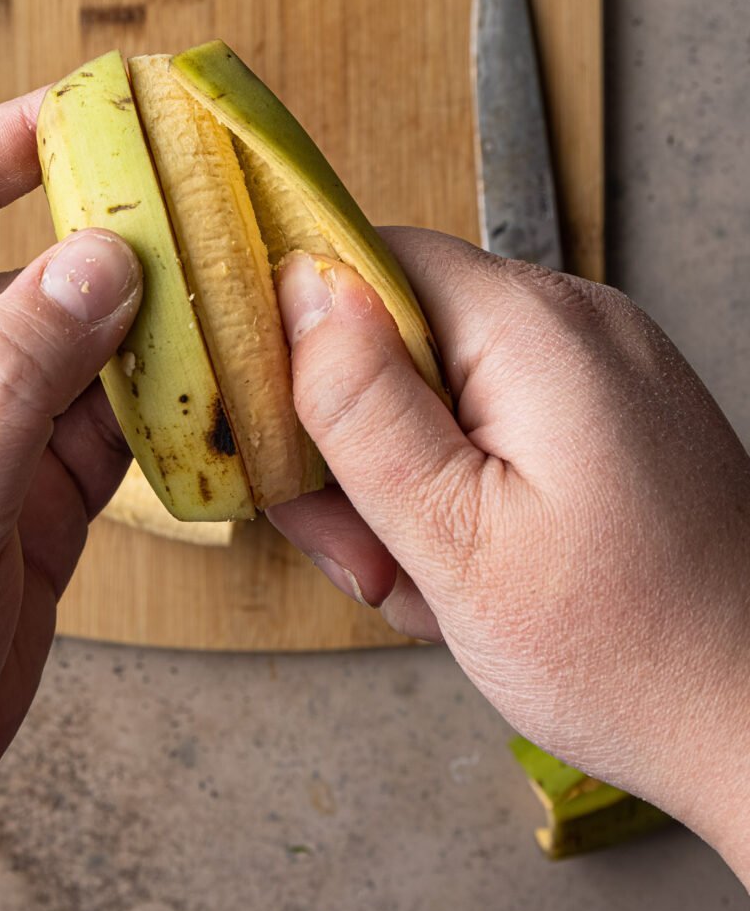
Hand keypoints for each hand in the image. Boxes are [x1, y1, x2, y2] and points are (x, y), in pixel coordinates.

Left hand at [0, 93, 141, 910]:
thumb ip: (15, 378)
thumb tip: (102, 258)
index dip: (8, 144)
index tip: (97, 105)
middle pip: (24, 273)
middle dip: (110, 237)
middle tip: (202, 198)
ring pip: (81, 356)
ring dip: (152, 329)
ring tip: (234, 292)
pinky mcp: (31, 513)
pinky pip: (109, 436)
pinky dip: (165, 415)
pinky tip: (219, 392)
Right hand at [269, 233, 749, 883]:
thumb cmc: (626, 651)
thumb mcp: (453, 537)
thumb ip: (362, 406)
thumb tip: (300, 283)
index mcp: (536, 328)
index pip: (371, 258)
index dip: (304, 339)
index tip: (284, 439)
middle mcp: (576, 321)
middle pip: (400, 333)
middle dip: (358, 447)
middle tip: (372, 558)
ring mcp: (601, 368)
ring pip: (439, 387)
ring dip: (405, 485)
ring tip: (433, 585)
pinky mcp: (610, 415)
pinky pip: (494, 422)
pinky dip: (461, 491)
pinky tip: (477, 572)